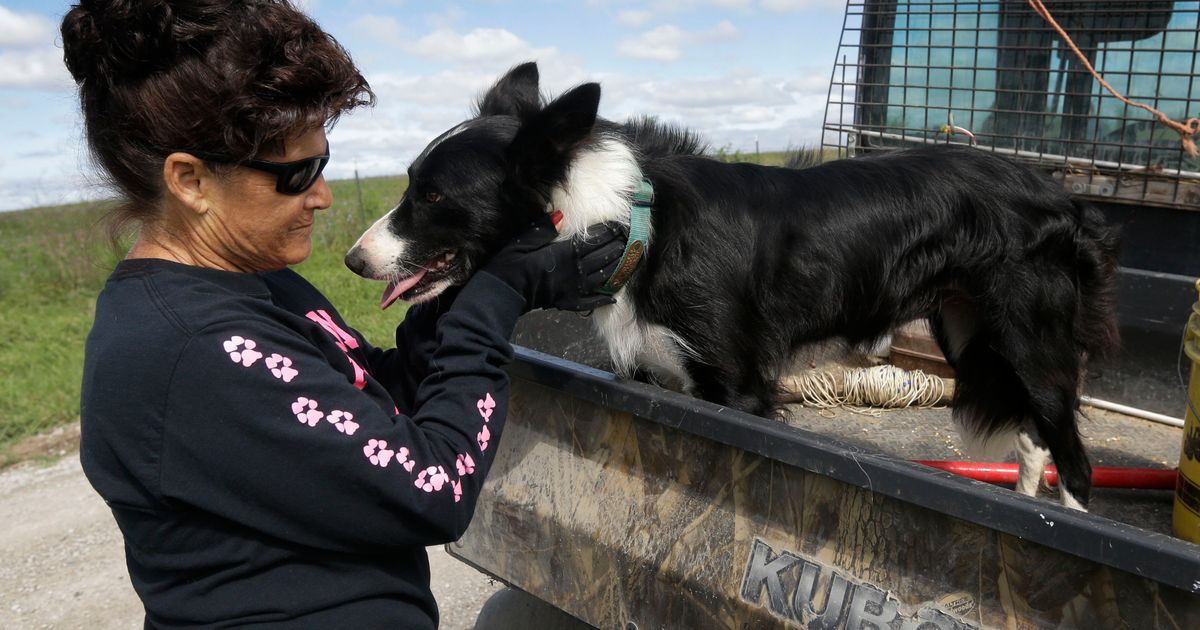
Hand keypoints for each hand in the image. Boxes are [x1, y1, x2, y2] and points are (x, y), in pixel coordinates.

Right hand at [481, 215, 628, 311]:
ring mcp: (574, 289)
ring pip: (602, 278)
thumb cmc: (511, 262)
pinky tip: (613, 296)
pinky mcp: (567, 302)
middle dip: (618, 247)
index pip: (594, 241)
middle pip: (603, 258)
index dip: (609, 233)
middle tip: (630, 240)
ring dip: (617, 268)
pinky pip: (590, 302)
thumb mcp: (525, 238)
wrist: (503, 292)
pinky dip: (603, 298)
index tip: (621, 225)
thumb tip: (562, 215)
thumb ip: (546, 227)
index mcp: (566, 253)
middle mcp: (576, 271)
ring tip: (629, 260)